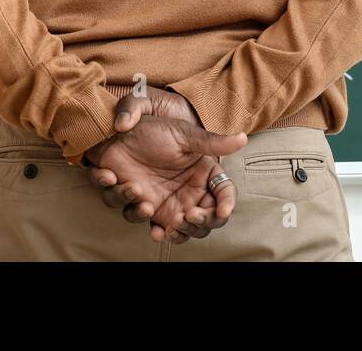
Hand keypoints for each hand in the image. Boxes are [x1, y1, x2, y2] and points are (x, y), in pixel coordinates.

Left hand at [85, 111, 245, 241]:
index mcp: (202, 175)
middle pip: (204, 223)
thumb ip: (212, 142)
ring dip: (169, 227)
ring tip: (147, 204)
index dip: (225, 206)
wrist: (117, 132)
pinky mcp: (141, 204)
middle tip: (186, 216)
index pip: (223, 196)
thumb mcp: (184, 135)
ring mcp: (165, 201)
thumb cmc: (154, 130)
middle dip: (197, 225)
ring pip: (177, 231)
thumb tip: (243, 138)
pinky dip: (136, 213)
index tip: (221, 212)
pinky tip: (135, 199)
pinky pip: (141, 220)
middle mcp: (187, 192)